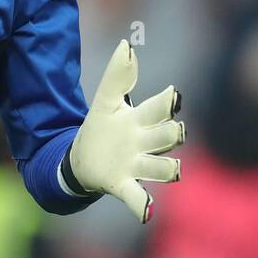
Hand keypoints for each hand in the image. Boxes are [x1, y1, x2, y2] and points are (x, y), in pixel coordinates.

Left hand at [65, 40, 183, 223]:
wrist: (81, 158)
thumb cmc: (101, 128)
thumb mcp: (105, 100)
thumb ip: (117, 75)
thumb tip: (128, 44)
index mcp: (140, 121)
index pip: (160, 109)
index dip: (168, 103)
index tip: (174, 95)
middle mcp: (144, 144)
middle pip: (166, 138)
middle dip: (172, 135)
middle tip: (176, 131)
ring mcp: (135, 166)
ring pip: (160, 169)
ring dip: (167, 170)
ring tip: (175, 170)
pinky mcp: (122, 185)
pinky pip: (136, 197)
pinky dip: (143, 205)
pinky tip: (147, 213)